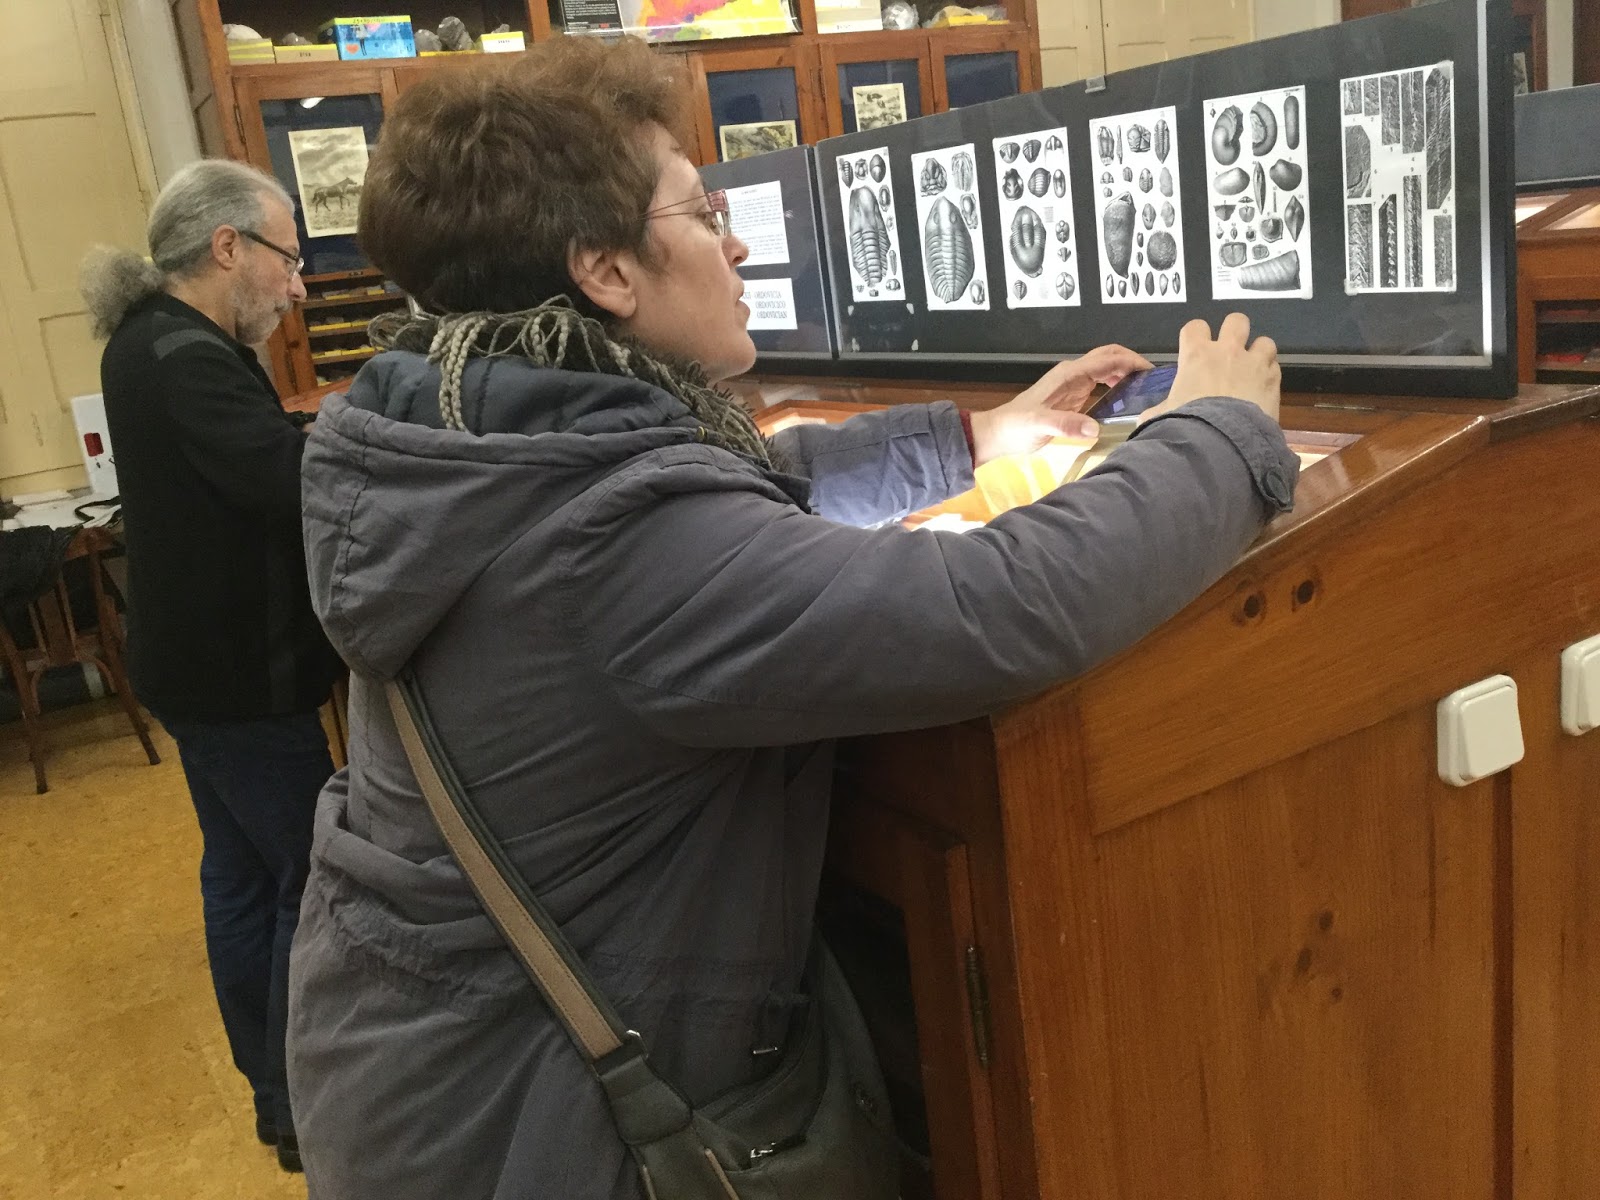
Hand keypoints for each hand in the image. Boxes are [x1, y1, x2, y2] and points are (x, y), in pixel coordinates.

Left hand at [969, 344, 1150, 465]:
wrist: (999, 433)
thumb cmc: (1016, 426)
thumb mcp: (1040, 425)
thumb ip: (1066, 425)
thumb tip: (1094, 428)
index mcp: (1069, 374)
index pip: (1107, 359)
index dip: (1131, 361)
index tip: (1153, 373)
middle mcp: (1074, 374)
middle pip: (1109, 357)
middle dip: (1132, 362)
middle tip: (1154, 380)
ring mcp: (1074, 385)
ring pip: (1107, 369)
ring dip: (1126, 373)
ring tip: (1146, 389)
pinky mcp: (1073, 397)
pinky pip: (1101, 384)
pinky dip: (1117, 386)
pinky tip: (1125, 400)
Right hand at [1139, 314, 1279, 425]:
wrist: (1221, 442)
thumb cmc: (1186, 425)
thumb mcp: (1162, 417)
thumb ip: (1158, 411)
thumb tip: (1147, 419)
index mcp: (1197, 355)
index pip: (1195, 326)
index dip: (1195, 336)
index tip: (1195, 349)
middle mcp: (1227, 352)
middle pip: (1236, 321)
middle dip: (1235, 332)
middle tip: (1230, 351)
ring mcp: (1253, 363)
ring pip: (1265, 341)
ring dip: (1259, 353)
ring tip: (1252, 370)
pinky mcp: (1272, 380)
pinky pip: (1275, 367)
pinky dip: (1269, 376)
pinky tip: (1263, 390)